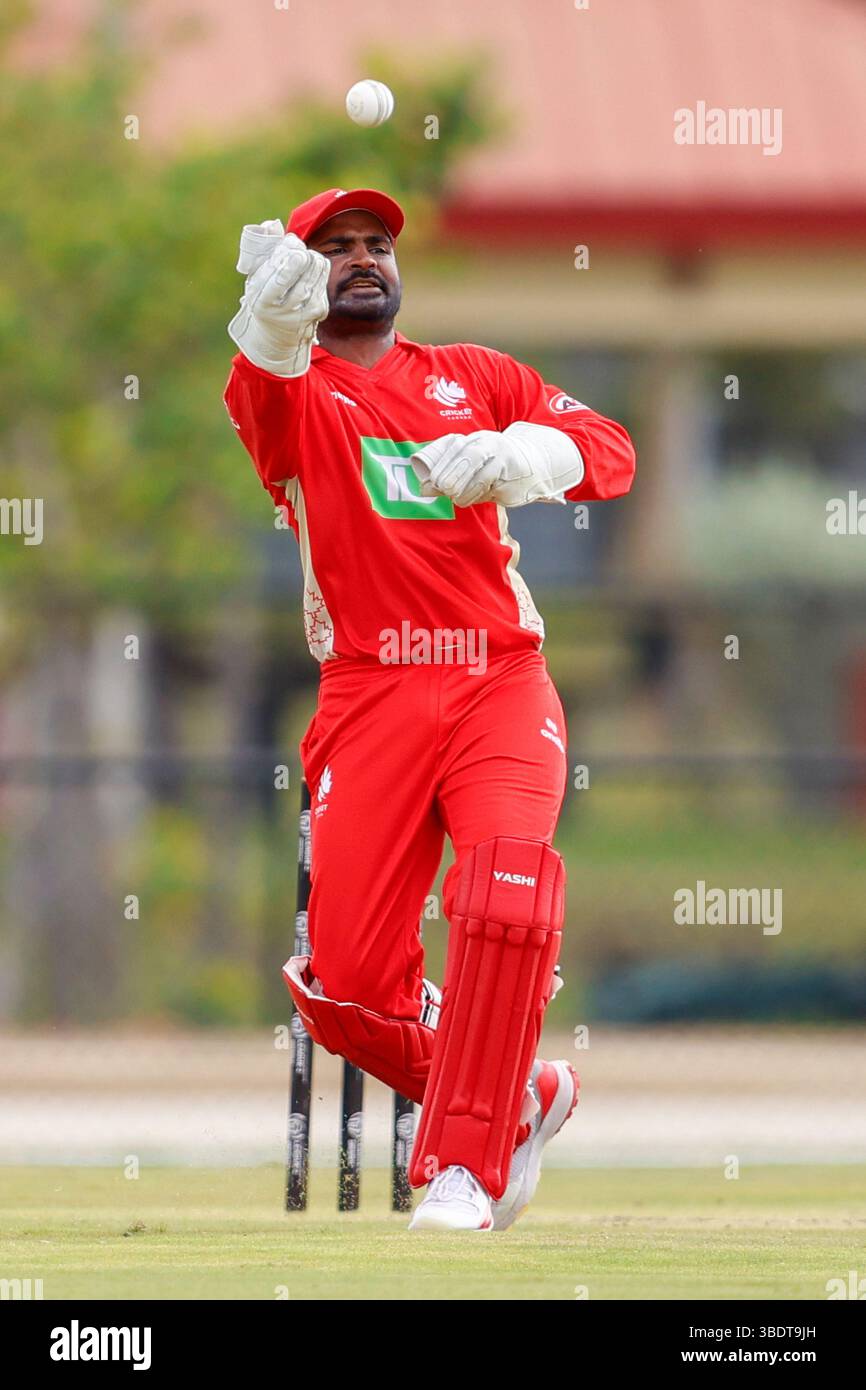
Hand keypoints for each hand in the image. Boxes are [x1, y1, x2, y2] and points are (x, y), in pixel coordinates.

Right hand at [227, 222, 329, 376]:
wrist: (276, 335)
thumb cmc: (264, 297)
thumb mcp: (255, 277)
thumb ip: (262, 250)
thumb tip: (271, 225)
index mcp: (262, 300)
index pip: (280, 273)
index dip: (287, 252)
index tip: (290, 242)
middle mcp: (284, 309)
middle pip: (301, 269)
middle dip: (301, 252)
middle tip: (297, 250)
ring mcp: (304, 311)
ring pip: (315, 271)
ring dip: (311, 257)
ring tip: (303, 257)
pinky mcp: (319, 311)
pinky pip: (323, 278)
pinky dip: (318, 268)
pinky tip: (310, 270)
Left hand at [410, 431, 530, 507]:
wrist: (534, 465)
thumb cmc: (495, 466)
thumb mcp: (471, 465)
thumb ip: (447, 476)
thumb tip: (423, 489)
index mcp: (477, 439)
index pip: (456, 446)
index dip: (442, 464)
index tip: (432, 481)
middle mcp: (491, 445)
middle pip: (470, 457)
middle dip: (453, 477)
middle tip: (444, 489)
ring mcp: (504, 461)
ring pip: (481, 477)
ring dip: (465, 492)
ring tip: (459, 499)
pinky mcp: (512, 480)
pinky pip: (492, 491)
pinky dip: (480, 497)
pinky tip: (478, 497)